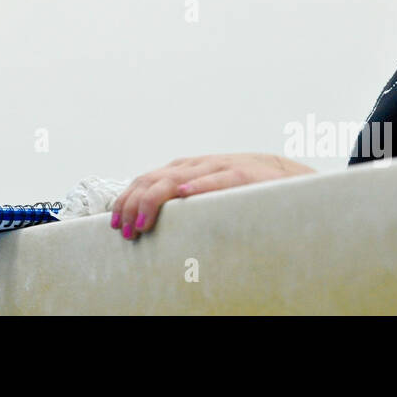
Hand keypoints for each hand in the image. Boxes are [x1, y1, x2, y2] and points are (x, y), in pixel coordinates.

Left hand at [111, 153, 314, 239]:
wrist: (281, 176)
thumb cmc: (237, 190)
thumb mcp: (203, 192)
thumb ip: (180, 200)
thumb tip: (146, 222)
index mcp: (183, 170)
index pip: (145, 180)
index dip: (127, 200)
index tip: (115, 224)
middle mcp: (194, 165)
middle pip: (152, 180)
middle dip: (133, 205)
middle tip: (124, 231)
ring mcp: (216, 167)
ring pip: (176, 178)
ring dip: (155, 200)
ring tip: (142, 222)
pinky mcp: (239, 175)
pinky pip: (216, 180)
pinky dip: (197, 186)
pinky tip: (184, 195)